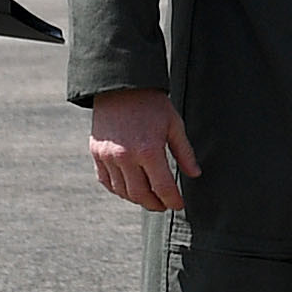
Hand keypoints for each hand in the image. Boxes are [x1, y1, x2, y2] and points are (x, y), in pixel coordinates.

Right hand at [89, 89, 201, 212]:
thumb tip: (195, 174)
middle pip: (141, 195)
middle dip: (155, 204)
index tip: (178, 205)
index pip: (163, 187)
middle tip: (164, 205)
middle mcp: (126, 157)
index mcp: (149, 150)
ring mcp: (108, 157)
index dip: (173, 201)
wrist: (120, 86)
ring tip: (148, 198)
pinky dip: (118, 189)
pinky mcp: (96, 153)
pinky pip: (106, 181)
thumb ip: (184, 152)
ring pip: (122, 191)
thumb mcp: (174, 125)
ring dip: (137, 199)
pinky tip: (129, 188)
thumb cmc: (151, 104)